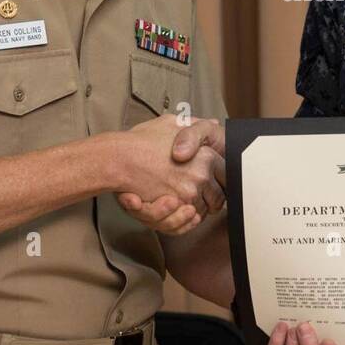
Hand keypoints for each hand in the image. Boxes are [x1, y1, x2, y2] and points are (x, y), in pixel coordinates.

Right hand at [115, 116, 224, 234]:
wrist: (118, 158)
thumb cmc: (141, 140)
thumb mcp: (172, 123)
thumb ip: (196, 126)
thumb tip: (215, 123)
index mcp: (205, 155)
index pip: (226, 174)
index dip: (219, 179)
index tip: (211, 181)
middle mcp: (201, 175)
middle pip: (219, 197)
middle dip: (210, 198)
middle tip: (198, 195)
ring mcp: (189, 192)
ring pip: (203, 211)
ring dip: (195, 209)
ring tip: (183, 202)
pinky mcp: (174, 207)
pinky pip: (188, 222)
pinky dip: (183, 220)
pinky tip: (176, 210)